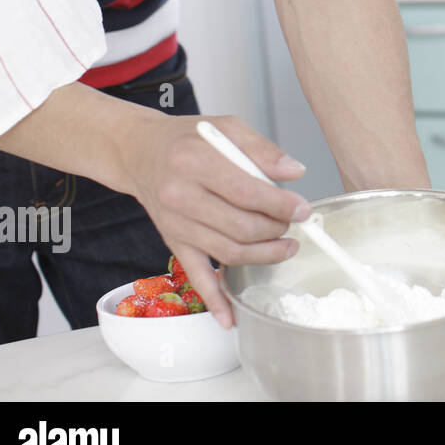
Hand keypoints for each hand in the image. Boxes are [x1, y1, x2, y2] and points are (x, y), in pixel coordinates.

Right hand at [122, 113, 311, 327]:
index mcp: (196, 162)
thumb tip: (294, 172)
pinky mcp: (174, 243)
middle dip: (276, 230)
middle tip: (294, 224)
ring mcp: (177, 225)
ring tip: (286, 247)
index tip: (303, 209)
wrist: (141, 153)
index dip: (280, 205)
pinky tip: (230, 317)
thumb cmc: (188, 139)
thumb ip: (262, 149)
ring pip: (227, 252)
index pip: (246, 192)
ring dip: (263, 256)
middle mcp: (181, 197)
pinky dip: (214, 299)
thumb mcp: (226, 128)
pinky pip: (196, 276)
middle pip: (239, 227)